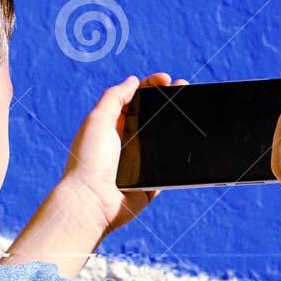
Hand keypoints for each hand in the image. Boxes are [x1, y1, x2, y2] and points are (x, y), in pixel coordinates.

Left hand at [61, 72, 183, 236]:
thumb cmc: (89, 160)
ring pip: (162, 139)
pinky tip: (190, 140)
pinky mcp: (150, 182)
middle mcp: (124, 142)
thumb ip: (114, 98)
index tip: (166, 79)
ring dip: (177, 125)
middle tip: (183, 89)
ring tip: (191, 109)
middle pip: (150, 115)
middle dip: (167, 101)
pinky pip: (168, 166)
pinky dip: (178, 155)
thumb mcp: (98, 120)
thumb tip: (133, 81)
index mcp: (110, 125)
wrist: (92, 202)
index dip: (149, 86)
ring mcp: (138, 162)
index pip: (133, 99)